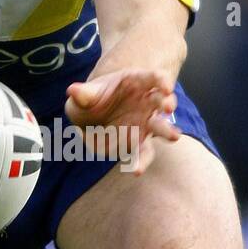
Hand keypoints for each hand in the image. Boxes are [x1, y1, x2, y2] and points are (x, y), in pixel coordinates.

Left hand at [64, 69, 180, 174]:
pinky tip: (136, 170)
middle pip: (163, 101)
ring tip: (174, 136)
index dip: (162, 80)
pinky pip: (143, 153)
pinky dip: (141, 161)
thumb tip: (73, 90)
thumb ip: (83, 94)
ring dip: (167, 130)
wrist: (92, 115)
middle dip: (168, 103)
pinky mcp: (140, 142)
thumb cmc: (92, 99)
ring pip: (161, 127)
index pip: (154, 78)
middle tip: (168, 108)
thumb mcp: (85, 95)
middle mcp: (147, 102)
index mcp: (137, 83)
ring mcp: (146, 123)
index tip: (166, 87)